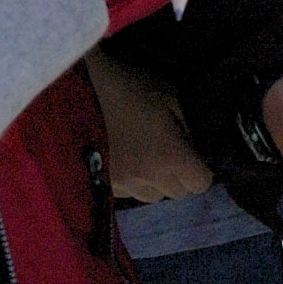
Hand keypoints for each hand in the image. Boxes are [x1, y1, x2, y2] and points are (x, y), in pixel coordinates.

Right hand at [81, 50, 212, 202]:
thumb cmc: (129, 86)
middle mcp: (149, 177)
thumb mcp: (169, 96)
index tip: (195, 155)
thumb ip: (186, 127)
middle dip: (181, 176)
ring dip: (157, 183)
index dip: (201, 170)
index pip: (200, 183)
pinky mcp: (103, 183)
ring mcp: (124, 184)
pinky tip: (126, 161)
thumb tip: (191, 146)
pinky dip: (134, 183)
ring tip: (148, 158)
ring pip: (153, 197)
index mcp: (170, 155)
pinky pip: (130, 194)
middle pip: (179, 193)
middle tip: (172, 153)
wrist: (81, 90)